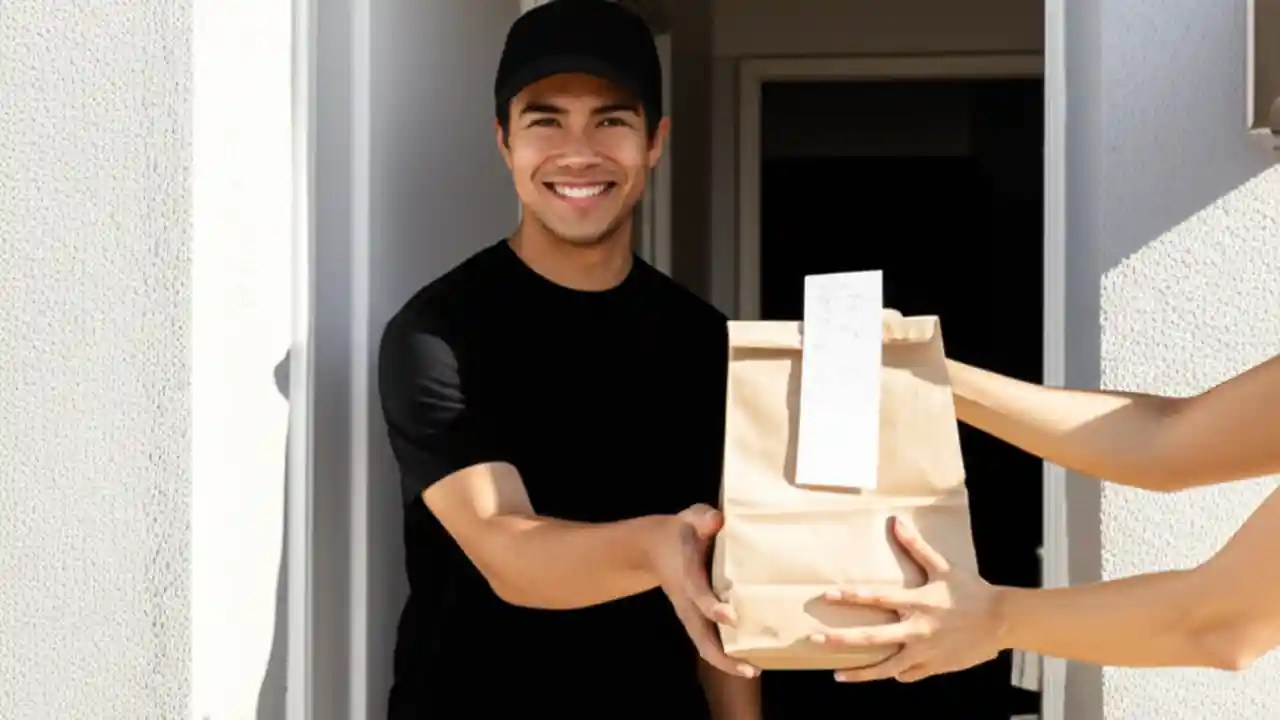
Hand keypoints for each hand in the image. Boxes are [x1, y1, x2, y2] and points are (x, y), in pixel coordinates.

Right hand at [651, 504, 758, 678]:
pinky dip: (728, 655)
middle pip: (701, 637)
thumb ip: (703, 518)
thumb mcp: (691, 518)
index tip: (731, 616)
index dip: (712, 607)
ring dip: (727, 661)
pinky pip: (710, 643)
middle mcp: (688, 602)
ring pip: (705, 646)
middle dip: (723, 655)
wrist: (653, 548)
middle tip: (750, 668)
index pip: (698, 595)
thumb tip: (716, 520)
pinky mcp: (697, 619)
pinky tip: (751, 660)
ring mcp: (691, 614)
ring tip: (754, 669)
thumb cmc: (681, 532)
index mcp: (687, 576)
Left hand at [814, 515, 1004, 682]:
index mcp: (918, 603)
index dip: (852, 596)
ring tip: (839, 675)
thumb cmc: (971, 591)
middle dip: (842, 640)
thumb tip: (896, 522)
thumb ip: (917, 547)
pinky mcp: (935, 666)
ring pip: (886, 667)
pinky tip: (885, 674)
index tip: (828, 596)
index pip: (878, 598)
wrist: (1002, 621)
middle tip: (816, 640)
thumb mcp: (944, 567)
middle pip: (872, 638)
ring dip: (861, 673)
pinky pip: (909, 673)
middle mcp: (917, 630)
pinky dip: (895, 674)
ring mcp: (925, 652)